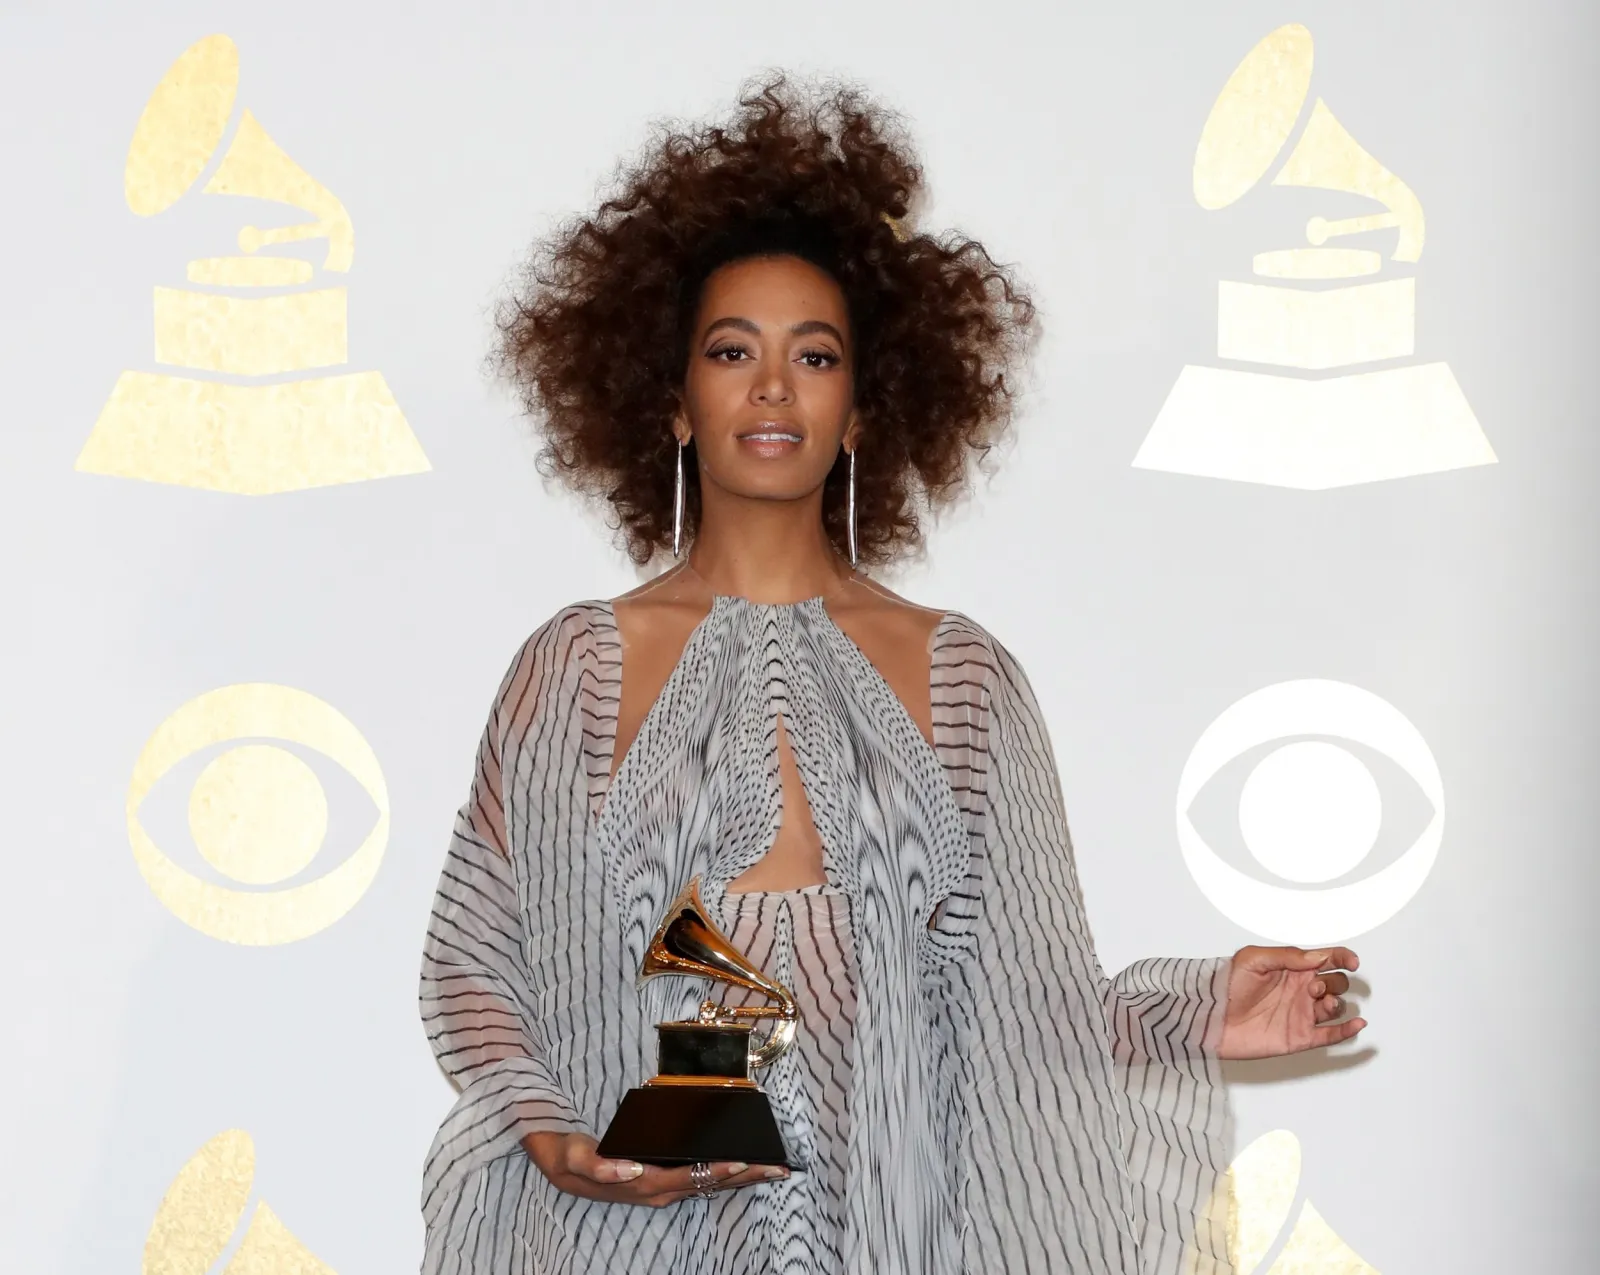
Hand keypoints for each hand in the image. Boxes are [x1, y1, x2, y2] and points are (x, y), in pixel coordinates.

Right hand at [521, 1132, 785, 1206]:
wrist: (554, 1160)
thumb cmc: (566, 1155)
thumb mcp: (572, 1158)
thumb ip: (598, 1165)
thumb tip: (630, 1167)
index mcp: (642, 1183)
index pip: (689, 1177)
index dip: (718, 1170)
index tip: (745, 1161)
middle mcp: (656, 1189)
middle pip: (707, 1183)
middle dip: (744, 1176)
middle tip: (780, 1168)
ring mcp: (659, 1186)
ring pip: (707, 1182)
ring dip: (740, 1176)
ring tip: (772, 1168)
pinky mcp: (660, 1178)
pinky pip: (699, 1177)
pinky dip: (723, 1171)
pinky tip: (741, 1166)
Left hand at [1218, 945, 1366, 1059]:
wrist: (1209, 1017)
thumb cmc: (1225, 985)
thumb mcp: (1252, 959)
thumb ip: (1287, 956)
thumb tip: (1317, 956)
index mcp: (1292, 968)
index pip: (1327, 959)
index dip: (1343, 958)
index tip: (1351, 961)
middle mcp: (1300, 990)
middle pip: (1336, 983)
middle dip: (1334, 983)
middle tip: (1314, 986)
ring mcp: (1301, 1013)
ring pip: (1336, 1007)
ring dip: (1337, 1003)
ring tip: (1322, 1002)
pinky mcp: (1300, 1036)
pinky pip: (1331, 1035)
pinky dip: (1347, 1031)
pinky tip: (1357, 1024)